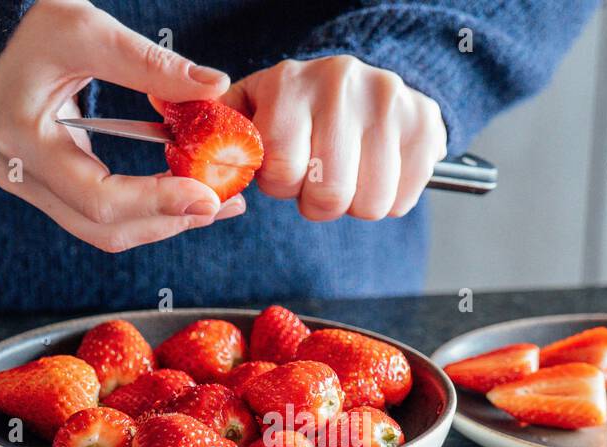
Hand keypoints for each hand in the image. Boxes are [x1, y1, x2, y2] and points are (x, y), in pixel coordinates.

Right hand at [0, 0, 244, 252]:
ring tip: (214, 203)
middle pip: (104, 227)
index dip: (157, 202)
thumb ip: (150, 63)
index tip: (208, 195)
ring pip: (105, 231)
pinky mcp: (50, 188)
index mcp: (23, 138)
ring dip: (163, 221)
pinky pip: (102, 215)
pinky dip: (146, 210)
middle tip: (224, 204)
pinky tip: (183, 194)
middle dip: (169, 219)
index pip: (98, 197)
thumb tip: (215, 86)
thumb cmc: (36, 27)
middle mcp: (21, 174)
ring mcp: (33, 187)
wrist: (0, 37)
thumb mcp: (89, 30)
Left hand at [218, 55, 446, 221]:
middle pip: (329, 196)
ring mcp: (389, 99)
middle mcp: (341, 82)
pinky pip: (403, 200)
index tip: (288, 170)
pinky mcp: (425, 121)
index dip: (283, 187)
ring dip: (355, 204)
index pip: (282, 173)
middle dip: (318, 202)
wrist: (363, 86)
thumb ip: (217, 129)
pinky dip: (389, 200)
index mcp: (289, 82)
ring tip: (348, 175)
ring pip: (370, 204)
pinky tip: (378, 172)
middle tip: (319, 180)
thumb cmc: (298, 111)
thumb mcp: (250, 110)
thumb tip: (181, 137)